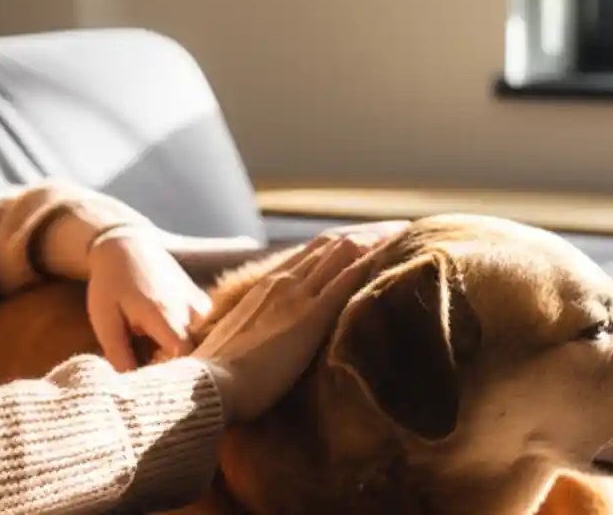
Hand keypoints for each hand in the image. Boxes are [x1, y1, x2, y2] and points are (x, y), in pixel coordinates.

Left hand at [86, 226, 213, 370]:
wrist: (127, 246)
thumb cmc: (111, 284)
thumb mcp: (105, 320)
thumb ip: (118, 355)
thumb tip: (130, 388)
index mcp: (165, 315)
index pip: (183, 357)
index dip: (170, 373)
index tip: (152, 378)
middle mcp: (191, 310)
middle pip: (199, 353)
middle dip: (180, 368)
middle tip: (154, 368)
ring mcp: (201, 304)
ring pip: (206, 343)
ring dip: (189, 355)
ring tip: (161, 356)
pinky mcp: (203, 303)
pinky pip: (207, 331)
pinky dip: (194, 343)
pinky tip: (170, 344)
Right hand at [192, 224, 407, 422]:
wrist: (207, 385)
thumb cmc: (218, 376)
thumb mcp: (237, 344)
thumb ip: (255, 334)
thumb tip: (260, 344)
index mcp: (265, 287)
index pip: (310, 255)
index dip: (341, 246)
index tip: (366, 239)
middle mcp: (282, 281)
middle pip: (331, 246)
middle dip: (366, 236)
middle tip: (398, 227)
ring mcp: (296, 296)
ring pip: (343, 253)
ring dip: (374, 241)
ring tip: (405, 232)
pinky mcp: (310, 316)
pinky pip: (347, 278)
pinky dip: (371, 261)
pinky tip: (394, 251)